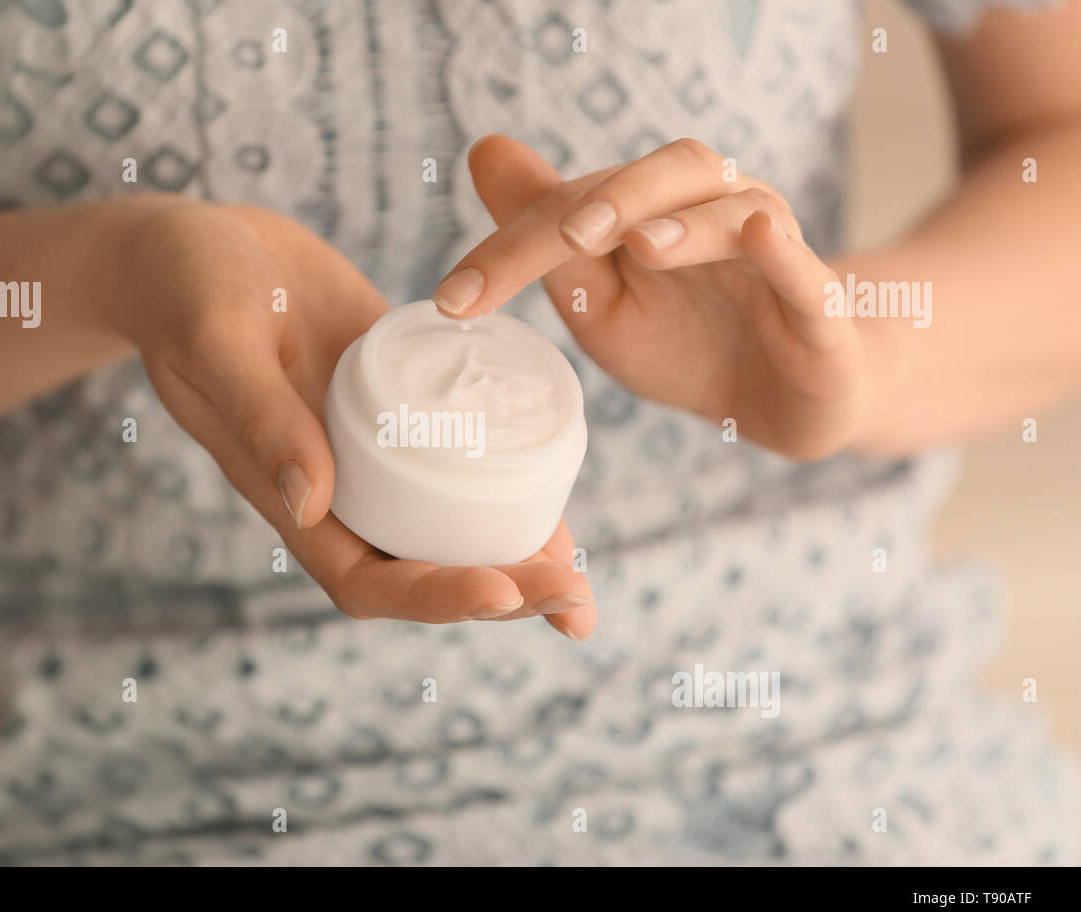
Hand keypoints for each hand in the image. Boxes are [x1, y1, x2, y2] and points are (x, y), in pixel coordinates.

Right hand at [108, 198, 595, 636]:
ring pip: (453, 523)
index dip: (433, 597)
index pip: (367, 578)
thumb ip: (260, 416)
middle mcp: (341, 487)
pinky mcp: (405, 398)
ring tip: (584, 577)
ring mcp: (377, 448)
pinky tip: (561, 477)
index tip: (500, 589)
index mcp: (291, 494)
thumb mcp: (218, 341)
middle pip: (426, 568)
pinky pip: (465, 448)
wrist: (197, 243)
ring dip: (516, 552)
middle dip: (501, 591)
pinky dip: (512, 474)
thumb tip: (313, 504)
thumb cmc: (186, 287)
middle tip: (576, 594)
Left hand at [433, 135, 867, 459]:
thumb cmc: (685, 346)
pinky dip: (782, 252)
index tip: (453, 300)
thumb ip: (551, 241)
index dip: (512, 249)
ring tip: (641, 244)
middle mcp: (711, 211)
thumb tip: (483, 150)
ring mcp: (770, 252)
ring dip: (687, 222)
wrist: (780, 403)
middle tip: (562, 238)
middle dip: (609, 201)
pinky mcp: (818, 304)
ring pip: (735, 209)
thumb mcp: (601, 302)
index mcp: (651, 212)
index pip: (576, 209)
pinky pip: (806, 269)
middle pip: (661, 178)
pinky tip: (758, 237)